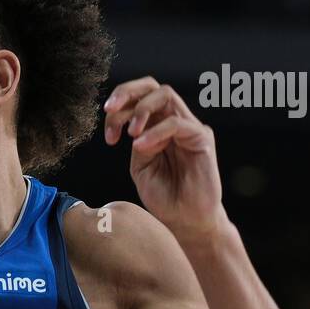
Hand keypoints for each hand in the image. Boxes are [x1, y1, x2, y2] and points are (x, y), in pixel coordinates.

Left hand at [103, 77, 225, 239]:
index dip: (118, 108)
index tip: (108, 136)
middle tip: (109, 109)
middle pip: (151, 86)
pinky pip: (177, 123)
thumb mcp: (140, 166)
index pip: (138, 98)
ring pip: (166, 95)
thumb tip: (129, 124)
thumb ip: (135, 142)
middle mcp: (174, 122)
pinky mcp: (202, 138)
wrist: (185, 222)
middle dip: (126, 92)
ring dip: (141, 110)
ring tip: (129, 135)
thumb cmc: (164, 197)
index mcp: (156, 126)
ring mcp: (189, 128)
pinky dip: (155, 132)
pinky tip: (141, 147)